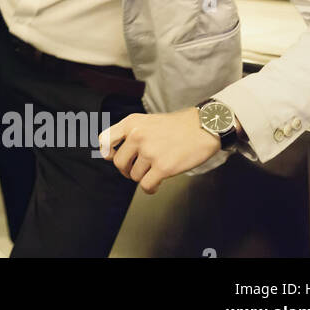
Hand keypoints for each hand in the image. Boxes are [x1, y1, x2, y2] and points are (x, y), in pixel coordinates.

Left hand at [98, 107, 218, 193]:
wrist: (205, 127)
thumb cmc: (179, 126)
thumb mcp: (148, 121)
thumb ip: (131, 133)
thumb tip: (112, 153)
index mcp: (131, 123)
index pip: (104, 140)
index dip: (107, 153)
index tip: (114, 158)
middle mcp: (137, 136)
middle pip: (118, 163)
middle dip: (127, 170)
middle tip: (137, 169)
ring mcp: (150, 152)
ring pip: (134, 176)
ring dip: (144, 176)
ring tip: (155, 170)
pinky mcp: (163, 167)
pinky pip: (146, 185)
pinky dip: (151, 188)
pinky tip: (158, 183)